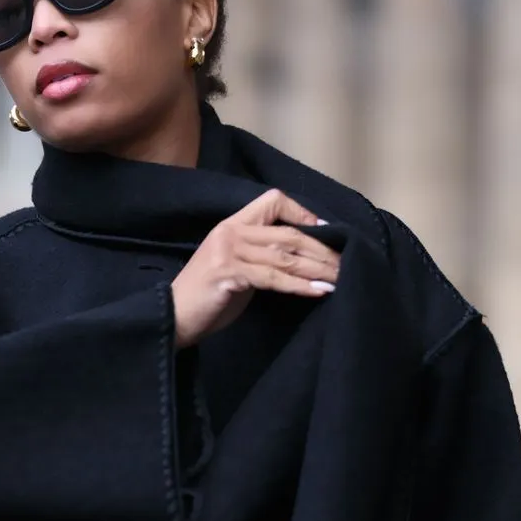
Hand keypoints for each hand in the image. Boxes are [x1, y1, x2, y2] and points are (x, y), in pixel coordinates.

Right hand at [169, 189, 337, 347]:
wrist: (173, 318)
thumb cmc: (207, 299)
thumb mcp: (237, 269)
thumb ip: (261, 258)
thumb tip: (301, 260)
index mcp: (232, 225)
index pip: (273, 201)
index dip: (302, 213)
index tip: (326, 230)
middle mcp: (231, 232)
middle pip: (287, 234)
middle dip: (321, 250)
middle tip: (347, 263)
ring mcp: (228, 251)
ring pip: (284, 256)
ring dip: (317, 269)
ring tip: (340, 278)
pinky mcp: (228, 273)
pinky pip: (272, 277)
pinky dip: (299, 285)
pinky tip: (318, 291)